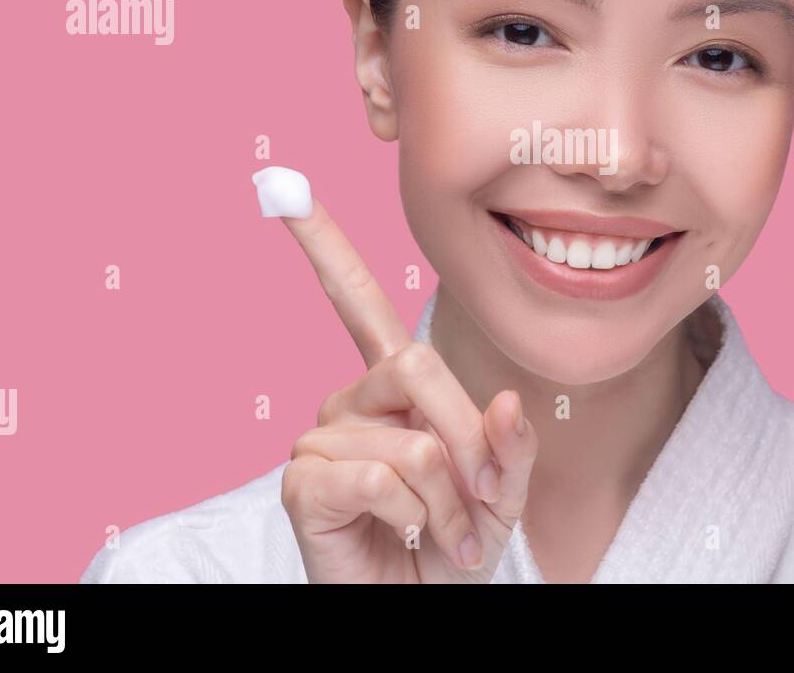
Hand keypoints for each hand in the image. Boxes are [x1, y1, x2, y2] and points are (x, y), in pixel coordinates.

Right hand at [277, 199, 538, 582]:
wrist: (422, 607)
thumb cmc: (453, 547)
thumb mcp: (502, 493)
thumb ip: (509, 446)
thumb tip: (503, 401)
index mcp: (393, 388)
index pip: (358, 303)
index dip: (323, 245)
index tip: (284, 186)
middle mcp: (349, 400)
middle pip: (417, 363)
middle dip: (466, 436)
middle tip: (480, 496)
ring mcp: (321, 439)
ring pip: (409, 437)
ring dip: (447, 498)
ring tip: (442, 532)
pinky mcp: (303, 482)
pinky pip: (378, 474)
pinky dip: (416, 514)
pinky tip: (409, 536)